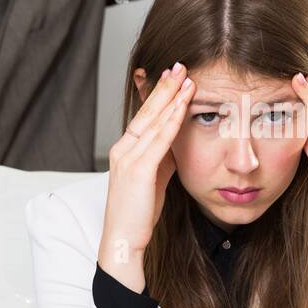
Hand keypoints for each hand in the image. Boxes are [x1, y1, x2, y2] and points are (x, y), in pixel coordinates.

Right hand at [97, 63, 194, 293]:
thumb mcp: (155, 180)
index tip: (171, 76)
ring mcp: (128, 158)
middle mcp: (123, 149)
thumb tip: (177, 143)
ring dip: (171, 96)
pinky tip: (184, 104)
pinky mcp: (137, 169)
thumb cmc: (139, 215)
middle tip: (179, 64)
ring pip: (154, 120)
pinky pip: (159, 138)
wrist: (123, 242)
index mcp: (125, 150)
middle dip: (164, 86)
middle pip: (147, 111)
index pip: (144, 116)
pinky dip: (173, 118)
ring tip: (185, 76)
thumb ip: (163, 159)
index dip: (157, 95)